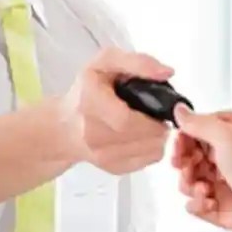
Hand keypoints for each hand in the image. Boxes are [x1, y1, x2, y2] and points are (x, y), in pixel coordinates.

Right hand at [60, 47, 172, 174]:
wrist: (64, 126)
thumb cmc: (86, 91)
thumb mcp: (106, 62)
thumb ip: (137, 62)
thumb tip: (166, 72)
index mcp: (90, 104)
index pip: (126, 120)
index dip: (151, 116)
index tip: (159, 106)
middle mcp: (93, 136)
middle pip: (143, 137)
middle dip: (159, 124)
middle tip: (158, 112)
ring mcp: (103, 157)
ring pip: (152, 151)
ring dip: (160, 135)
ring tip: (150, 122)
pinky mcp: (114, 169)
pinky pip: (148, 160)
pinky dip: (153, 147)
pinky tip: (143, 135)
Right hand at [171, 105, 231, 231]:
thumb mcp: (226, 135)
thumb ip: (199, 123)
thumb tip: (180, 111)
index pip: (200, 130)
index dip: (185, 137)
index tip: (180, 143)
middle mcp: (229, 157)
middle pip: (190, 156)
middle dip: (184, 163)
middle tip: (187, 166)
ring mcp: (224, 182)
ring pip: (189, 181)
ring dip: (190, 184)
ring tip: (203, 187)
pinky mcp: (220, 205)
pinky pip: (196, 204)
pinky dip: (197, 204)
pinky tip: (209, 201)